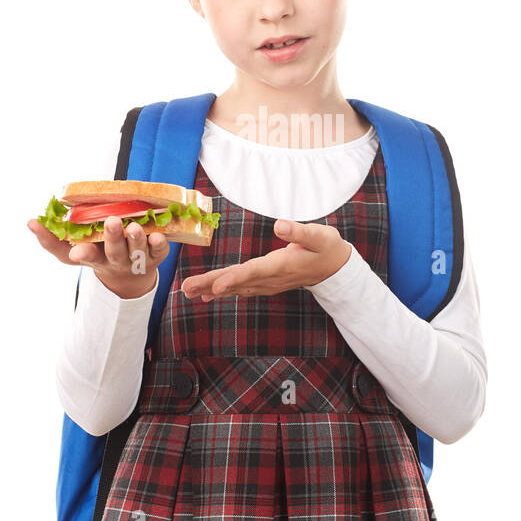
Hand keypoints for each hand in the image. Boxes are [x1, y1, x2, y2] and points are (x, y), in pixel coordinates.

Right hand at [27, 214, 169, 298]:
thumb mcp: (70, 251)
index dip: (82, 253)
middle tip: (113, 222)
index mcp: (94, 257)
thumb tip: (31, 222)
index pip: (86, 256)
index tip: (78, 251)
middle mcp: (116, 259)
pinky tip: (158, 235)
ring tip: (136, 226)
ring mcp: (137, 259)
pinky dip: (159, 244)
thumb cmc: (95, 252)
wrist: (127, 274)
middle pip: (115, 251)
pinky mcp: (155, 256)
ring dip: (137, 239)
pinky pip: (160, 252)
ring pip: (138, 251)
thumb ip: (51, 239)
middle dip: (114, 237)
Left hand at [180, 219, 351, 301]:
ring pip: (236, 286)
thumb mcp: (320, 236)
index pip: (253, 272)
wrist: (334, 268)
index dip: (233, 279)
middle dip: (211, 285)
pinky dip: (222, 291)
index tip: (215, 287)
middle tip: (186, 288)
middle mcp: (271, 278)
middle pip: (237, 282)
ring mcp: (268, 283)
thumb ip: (300, 232)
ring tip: (188, 291)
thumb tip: (280, 225)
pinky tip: (206, 295)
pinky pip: (241, 288)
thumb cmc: (327, 248)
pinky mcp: (265, 283)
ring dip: (211, 289)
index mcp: (281, 265)